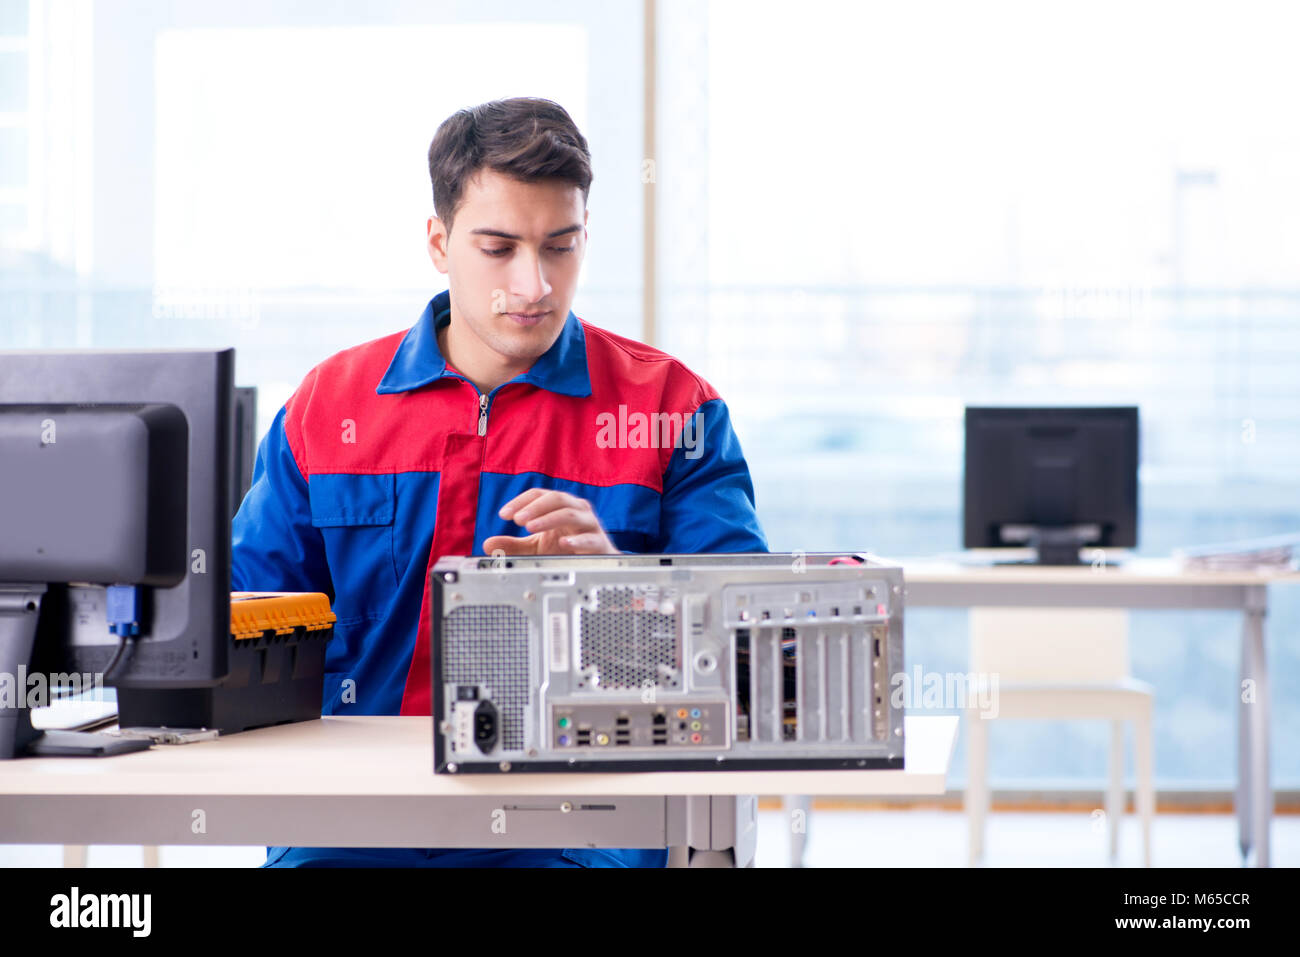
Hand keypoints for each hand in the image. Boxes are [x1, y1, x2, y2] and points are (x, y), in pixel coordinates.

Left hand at [482, 488, 620, 555]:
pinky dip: (576, 540)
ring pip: (572, 513)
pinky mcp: (599, 543)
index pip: (540, 495)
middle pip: (557, 498)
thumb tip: (487, 543)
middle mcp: (576, 510)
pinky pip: (590, 538)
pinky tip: (562, 543)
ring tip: (530, 527)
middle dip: (535, 507)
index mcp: (560, 507)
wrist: (595, 566)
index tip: (504, 514)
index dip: (521, 501)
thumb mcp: (535, 547)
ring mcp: (590, 525)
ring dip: (549, 518)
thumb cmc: (566, 551)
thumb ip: (513, 545)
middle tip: (517, 519)